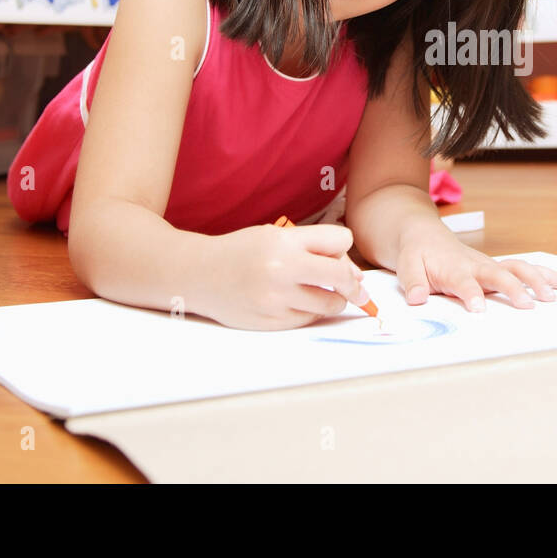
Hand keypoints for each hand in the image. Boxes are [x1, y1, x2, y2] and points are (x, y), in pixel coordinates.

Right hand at [205, 223, 370, 329]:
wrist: (198, 274)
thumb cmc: (242, 251)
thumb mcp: (275, 235)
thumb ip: (314, 248)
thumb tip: (357, 276)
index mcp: (284, 241)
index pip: (341, 241)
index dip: (343, 251)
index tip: (340, 259)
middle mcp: (281, 270)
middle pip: (342, 277)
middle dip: (354, 285)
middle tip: (358, 291)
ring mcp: (275, 299)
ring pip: (330, 305)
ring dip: (334, 301)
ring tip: (322, 294)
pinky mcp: (269, 321)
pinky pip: (309, 320)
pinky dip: (311, 313)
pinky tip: (299, 303)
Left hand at [395, 235, 556, 311]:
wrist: (423, 234)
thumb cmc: (417, 253)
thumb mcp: (407, 266)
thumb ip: (412, 283)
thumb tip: (417, 300)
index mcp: (453, 268)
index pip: (464, 282)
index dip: (471, 295)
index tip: (479, 309)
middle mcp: (476, 265)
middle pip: (499, 274)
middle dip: (515, 288)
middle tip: (529, 306)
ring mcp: (490, 265)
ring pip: (518, 268)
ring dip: (538, 280)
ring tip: (556, 295)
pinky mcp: (497, 268)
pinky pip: (524, 269)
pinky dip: (545, 275)